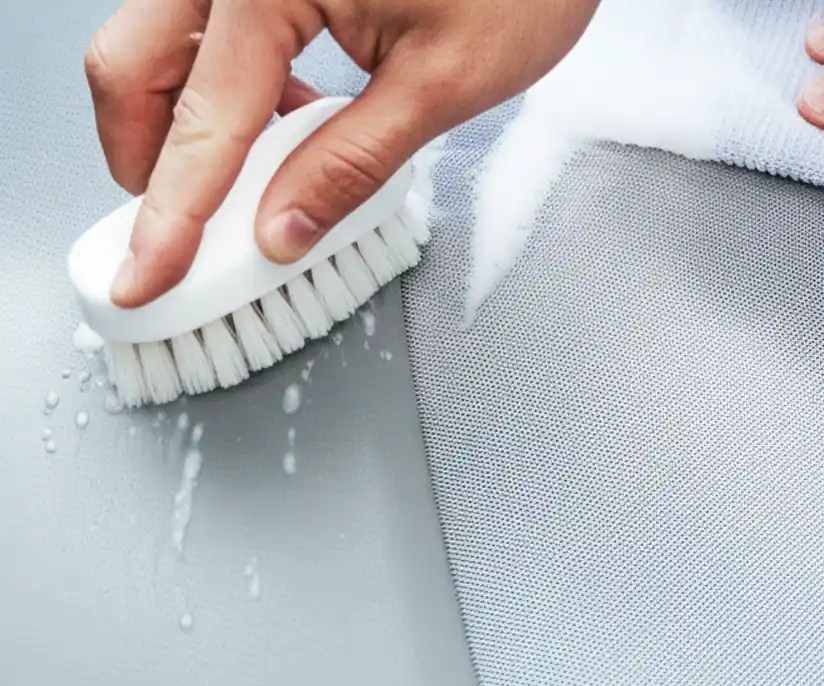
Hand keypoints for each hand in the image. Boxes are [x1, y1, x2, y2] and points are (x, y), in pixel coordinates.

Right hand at [86, 0, 596, 306]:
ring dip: (188, 120)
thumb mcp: (442, 84)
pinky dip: (225, 83)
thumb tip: (284, 228)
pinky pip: (208, 27)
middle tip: (184, 230)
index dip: (171, 214)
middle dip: (149, 157)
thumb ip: (353, 162)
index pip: (203, 122)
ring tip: (260, 173)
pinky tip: (284, 117)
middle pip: (135, 65)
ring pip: (160, 44)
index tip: (148, 275)